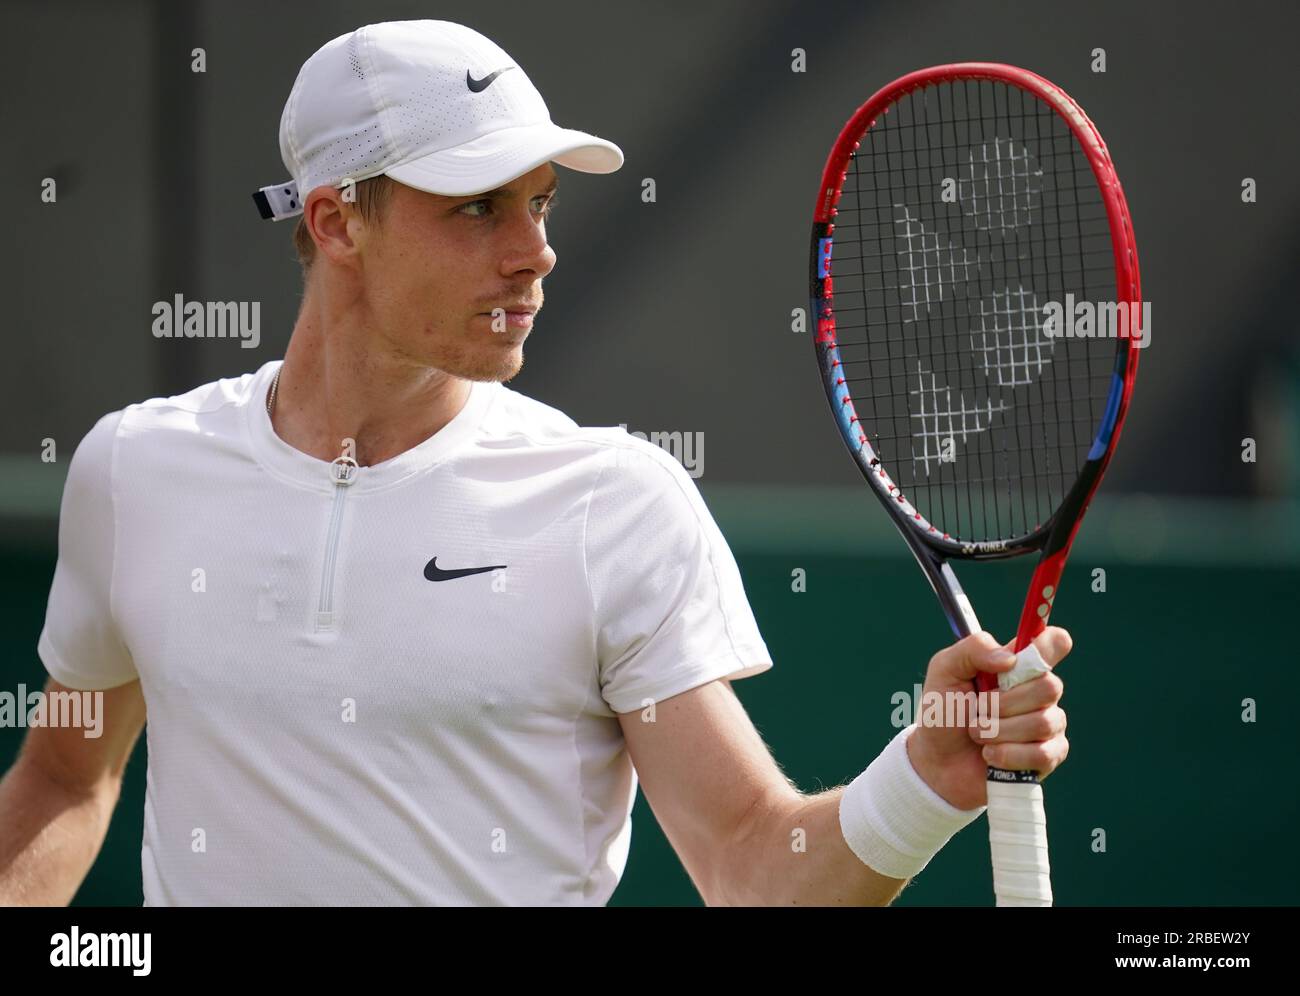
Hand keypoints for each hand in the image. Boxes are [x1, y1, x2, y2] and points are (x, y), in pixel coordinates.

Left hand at [906, 628, 1071, 810]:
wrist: (938, 760)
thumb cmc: (944, 712)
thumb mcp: (945, 670)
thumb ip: (973, 649)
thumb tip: (1009, 659)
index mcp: (1017, 665)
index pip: (1054, 643)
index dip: (1049, 645)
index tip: (1023, 658)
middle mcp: (1039, 691)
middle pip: (1049, 687)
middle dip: (1003, 703)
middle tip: (979, 710)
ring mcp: (1048, 724)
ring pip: (1043, 722)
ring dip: (998, 732)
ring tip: (978, 734)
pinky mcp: (1048, 756)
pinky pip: (1042, 753)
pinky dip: (1007, 755)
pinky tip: (991, 755)